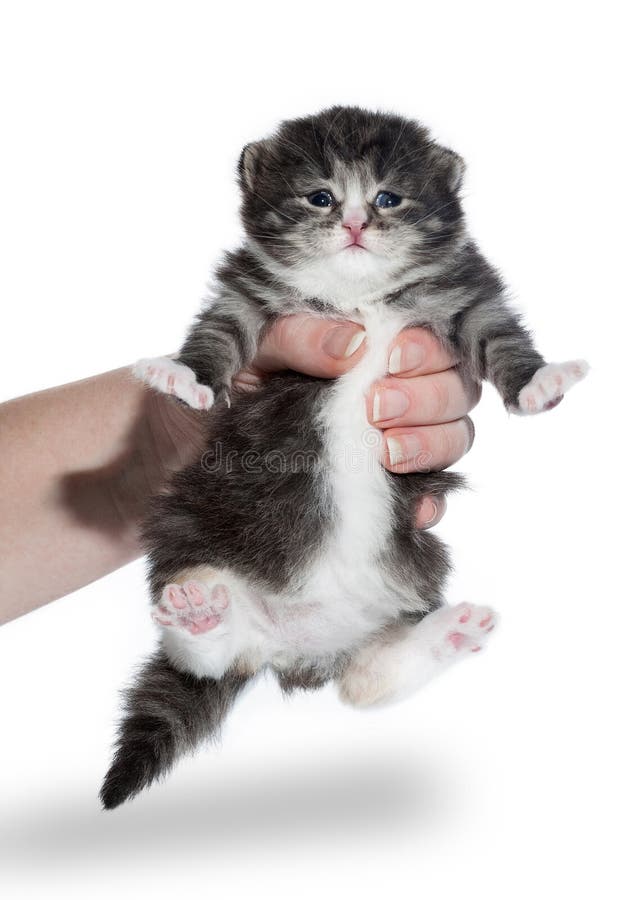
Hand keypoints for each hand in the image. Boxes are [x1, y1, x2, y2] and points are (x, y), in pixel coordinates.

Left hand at [235, 315, 479, 527]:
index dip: (425, 348)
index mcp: (368, 343)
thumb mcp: (248, 345)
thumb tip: (354, 344)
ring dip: (431, 445)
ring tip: (386, 453)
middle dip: (428, 397)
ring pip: (454, 438)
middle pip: (456, 389)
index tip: (389, 358)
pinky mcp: (384, 491)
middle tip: (375, 409)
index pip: (428, 338)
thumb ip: (296, 334)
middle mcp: (393, 389)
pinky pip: (432, 495)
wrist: (182, 452)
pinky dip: (429, 501)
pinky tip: (411, 507)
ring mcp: (394, 441)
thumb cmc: (218, 386)